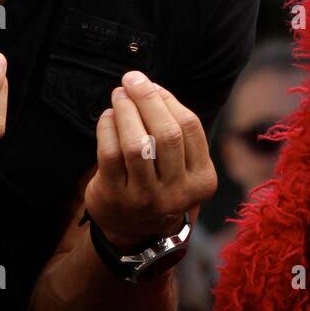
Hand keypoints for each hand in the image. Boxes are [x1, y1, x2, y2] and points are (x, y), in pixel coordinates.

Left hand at [83, 72, 215, 251]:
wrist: (133, 230)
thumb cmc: (159, 183)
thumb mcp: (182, 167)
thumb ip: (175, 131)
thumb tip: (149, 86)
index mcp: (202, 180)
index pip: (189, 128)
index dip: (168, 100)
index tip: (152, 84)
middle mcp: (177, 193)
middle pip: (166, 134)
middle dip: (147, 99)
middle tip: (132, 80)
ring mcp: (145, 198)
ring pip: (136, 144)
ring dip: (126, 111)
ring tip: (119, 95)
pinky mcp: (116, 197)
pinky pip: (109, 154)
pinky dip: (107, 128)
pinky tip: (108, 117)